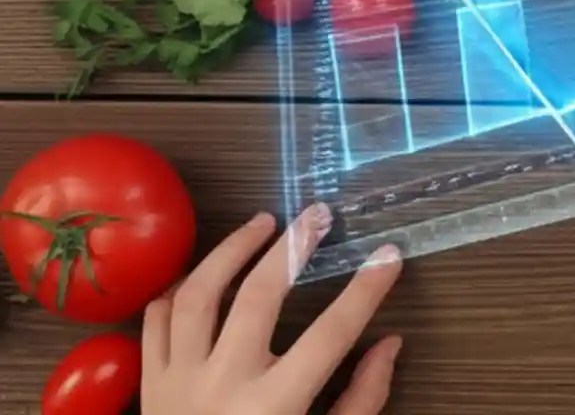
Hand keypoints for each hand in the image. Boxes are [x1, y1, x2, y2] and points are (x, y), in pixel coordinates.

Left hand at [142, 205, 403, 413]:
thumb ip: (361, 400)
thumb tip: (389, 343)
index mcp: (275, 408)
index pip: (331, 334)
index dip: (365, 291)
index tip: (389, 255)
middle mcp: (224, 387)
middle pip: (259, 298)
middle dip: (294, 249)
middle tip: (319, 214)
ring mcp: (178, 383)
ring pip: (198, 295)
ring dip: (231, 250)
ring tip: (263, 222)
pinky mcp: (150, 385)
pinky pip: (156, 320)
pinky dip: (178, 288)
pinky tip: (205, 270)